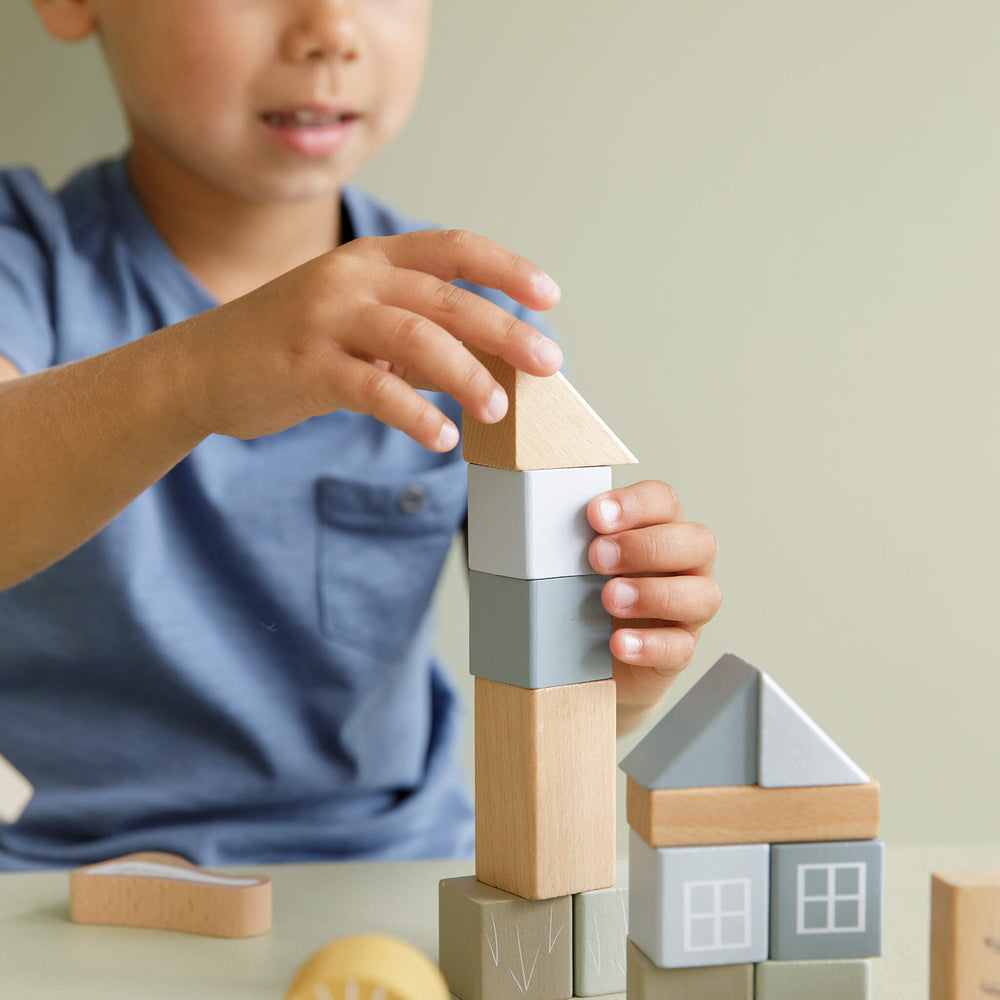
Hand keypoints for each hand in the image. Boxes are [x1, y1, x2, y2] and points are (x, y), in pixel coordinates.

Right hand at [169, 229, 561, 442]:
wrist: (199, 366)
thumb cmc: (289, 345)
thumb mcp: (355, 322)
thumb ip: (413, 334)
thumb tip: (486, 366)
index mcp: (370, 258)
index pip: (452, 248)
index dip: (506, 269)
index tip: (549, 296)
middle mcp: (351, 278)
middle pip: (445, 296)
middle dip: (504, 329)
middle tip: (548, 362)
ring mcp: (325, 319)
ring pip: (414, 337)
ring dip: (466, 374)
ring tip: (498, 410)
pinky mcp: (305, 366)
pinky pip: (372, 389)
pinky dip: (413, 414)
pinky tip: (441, 437)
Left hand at [587, 481, 720, 733]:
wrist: (590, 657)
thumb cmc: (589, 595)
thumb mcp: (580, 563)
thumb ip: (574, 542)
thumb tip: (539, 527)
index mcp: (662, 529)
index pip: (664, 501)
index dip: (634, 504)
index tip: (596, 515)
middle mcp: (687, 565)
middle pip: (697, 542)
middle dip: (644, 547)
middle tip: (597, 557)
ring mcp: (690, 609)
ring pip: (703, 595)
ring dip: (653, 594)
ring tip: (609, 598)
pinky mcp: (681, 649)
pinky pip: (681, 647)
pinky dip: (650, 645)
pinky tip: (619, 643)